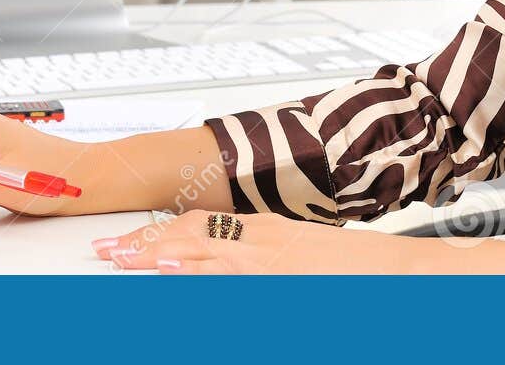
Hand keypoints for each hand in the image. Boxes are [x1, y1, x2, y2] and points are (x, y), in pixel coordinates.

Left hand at [92, 209, 428, 273]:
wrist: (400, 272)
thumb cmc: (354, 272)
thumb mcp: (297, 258)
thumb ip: (260, 261)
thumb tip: (226, 270)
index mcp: (264, 230)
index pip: (198, 224)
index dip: (158, 233)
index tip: (127, 242)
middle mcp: (261, 240)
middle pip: (188, 235)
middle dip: (142, 244)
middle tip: (104, 252)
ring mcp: (267, 260)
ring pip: (198, 252)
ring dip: (155, 256)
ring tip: (119, 260)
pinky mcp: (277, 279)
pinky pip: (226, 276)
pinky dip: (195, 275)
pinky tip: (169, 273)